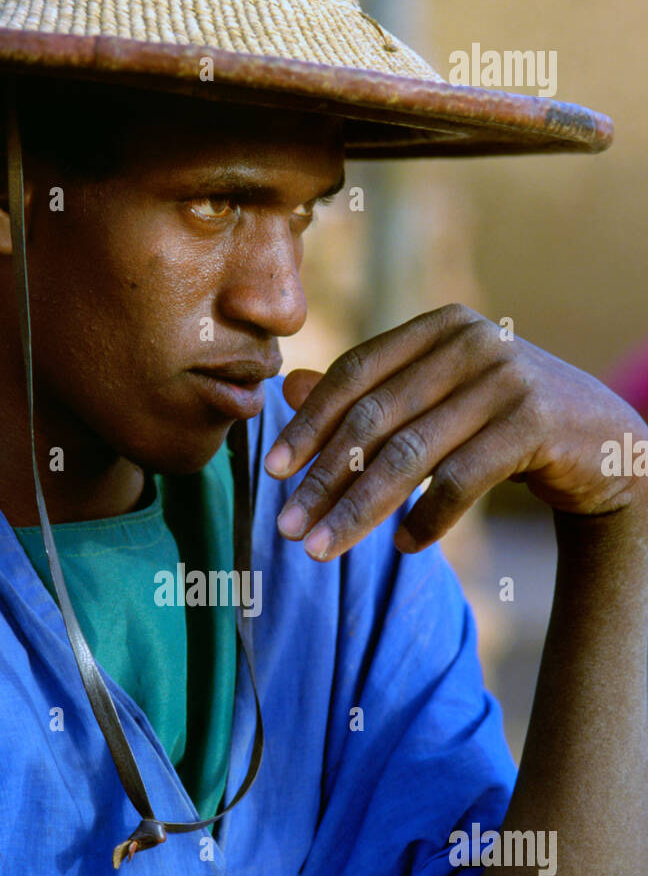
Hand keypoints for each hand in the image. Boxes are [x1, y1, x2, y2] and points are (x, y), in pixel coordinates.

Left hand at [263, 303, 647, 559]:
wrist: (603, 442)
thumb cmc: (503, 420)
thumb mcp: (435, 398)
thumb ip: (368, 390)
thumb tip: (287, 386)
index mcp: (440, 326)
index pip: (355, 373)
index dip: (309, 424)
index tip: (273, 472)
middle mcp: (472, 342)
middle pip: (374, 419)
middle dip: (324, 479)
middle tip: (288, 527)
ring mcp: (506, 380)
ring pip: (410, 455)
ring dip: (359, 510)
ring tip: (323, 549)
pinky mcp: (534, 424)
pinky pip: (460, 480)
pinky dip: (427, 519)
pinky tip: (404, 546)